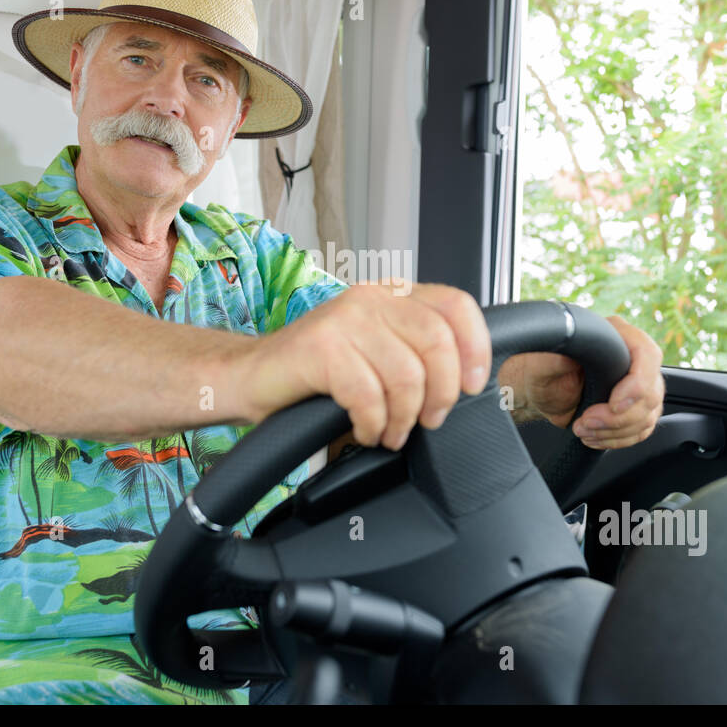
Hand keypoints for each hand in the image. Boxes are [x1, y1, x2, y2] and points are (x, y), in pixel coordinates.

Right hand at [236, 283, 490, 450]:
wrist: (251, 374)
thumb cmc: (316, 370)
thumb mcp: (376, 350)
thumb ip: (415, 351)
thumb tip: (464, 381)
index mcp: (393, 294)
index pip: (456, 306)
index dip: (475, 347)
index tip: (471, 386)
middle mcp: (371, 297)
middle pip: (438, 343)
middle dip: (441, 394)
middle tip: (428, 421)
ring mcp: (344, 319)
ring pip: (406, 374)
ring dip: (403, 418)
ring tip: (390, 432)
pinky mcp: (319, 347)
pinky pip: (368, 395)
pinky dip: (372, 423)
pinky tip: (364, 429)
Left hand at [500, 315, 663, 449]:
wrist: (541, 391)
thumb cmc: (541, 371)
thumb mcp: (543, 362)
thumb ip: (558, 355)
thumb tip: (568, 350)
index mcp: (616, 335)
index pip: (647, 355)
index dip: (636, 384)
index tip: (613, 405)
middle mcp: (633, 357)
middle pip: (650, 392)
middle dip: (618, 417)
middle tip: (586, 421)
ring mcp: (638, 383)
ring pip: (647, 415)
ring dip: (615, 431)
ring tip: (584, 430)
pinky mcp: (636, 406)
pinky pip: (642, 429)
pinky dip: (618, 439)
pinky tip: (595, 436)